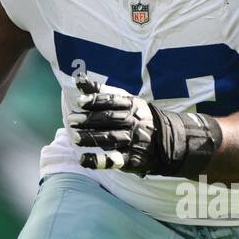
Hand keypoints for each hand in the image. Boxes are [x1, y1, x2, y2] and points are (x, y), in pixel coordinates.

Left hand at [67, 75, 221, 177]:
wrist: (167, 140)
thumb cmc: (137, 117)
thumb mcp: (125, 100)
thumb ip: (101, 91)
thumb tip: (78, 78)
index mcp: (132, 105)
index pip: (112, 101)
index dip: (96, 100)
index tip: (80, 101)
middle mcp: (133, 122)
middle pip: (109, 120)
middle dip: (89, 120)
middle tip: (71, 120)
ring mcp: (133, 141)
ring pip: (111, 139)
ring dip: (92, 138)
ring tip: (75, 138)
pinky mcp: (132, 159)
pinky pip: (115, 160)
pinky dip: (100, 161)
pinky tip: (84, 160)